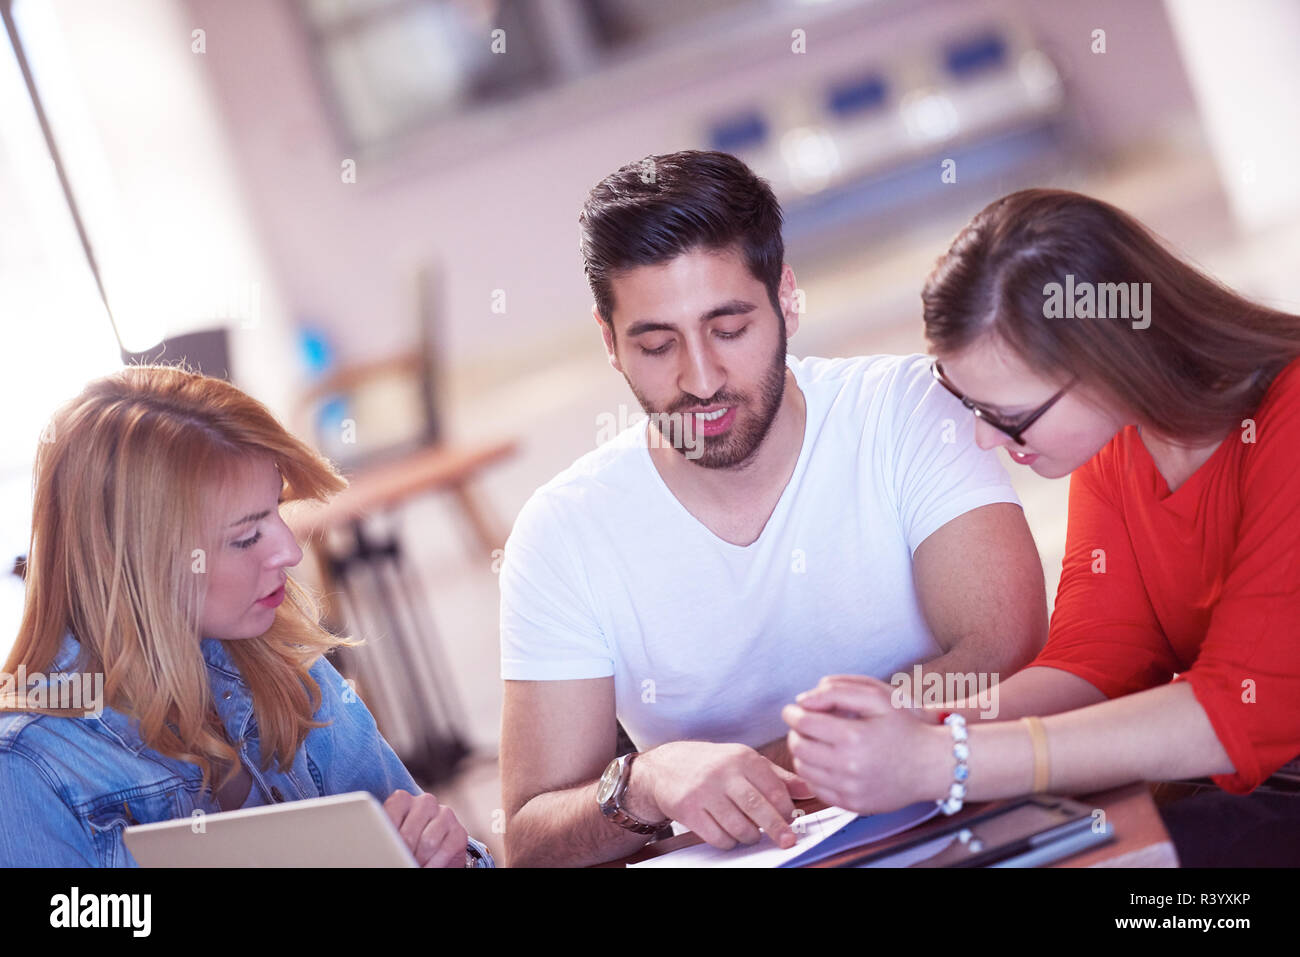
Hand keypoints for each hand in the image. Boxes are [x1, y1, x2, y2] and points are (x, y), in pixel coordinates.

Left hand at [383, 789, 468, 867]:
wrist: (433, 852)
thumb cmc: (406, 843)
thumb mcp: (391, 836)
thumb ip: (384, 835)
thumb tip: (377, 848)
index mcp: (402, 799)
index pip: (389, 816)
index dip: (385, 841)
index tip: (383, 853)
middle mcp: (425, 802)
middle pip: (408, 834)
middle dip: (402, 855)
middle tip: (397, 862)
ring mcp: (445, 814)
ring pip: (427, 843)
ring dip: (418, 860)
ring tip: (411, 864)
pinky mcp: (459, 832)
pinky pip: (445, 851)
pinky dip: (433, 865)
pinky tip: (426, 867)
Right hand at [629, 741, 814, 850]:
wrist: (664, 767)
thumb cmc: (712, 765)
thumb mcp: (744, 761)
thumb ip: (778, 776)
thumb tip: (810, 790)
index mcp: (742, 757)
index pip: (774, 789)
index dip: (786, 810)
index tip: (790, 820)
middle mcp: (723, 772)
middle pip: (759, 809)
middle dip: (777, 829)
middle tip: (787, 841)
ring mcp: (704, 792)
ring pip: (739, 827)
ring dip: (749, 837)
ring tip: (749, 832)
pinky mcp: (688, 810)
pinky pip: (718, 837)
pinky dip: (728, 841)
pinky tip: (728, 833)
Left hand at [782, 675, 946, 814]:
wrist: (932, 764)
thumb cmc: (905, 727)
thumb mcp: (878, 697)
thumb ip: (837, 691)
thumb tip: (803, 700)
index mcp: (854, 736)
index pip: (804, 723)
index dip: (792, 713)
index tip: (793, 709)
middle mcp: (850, 766)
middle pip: (798, 748)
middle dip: (795, 732)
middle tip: (803, 724)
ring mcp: (850, 789)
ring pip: (804, 770)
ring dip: (801, 753)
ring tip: (815, 741)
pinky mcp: (853, 805)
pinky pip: (817, 790)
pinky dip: (813, 774)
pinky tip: (825, 761)